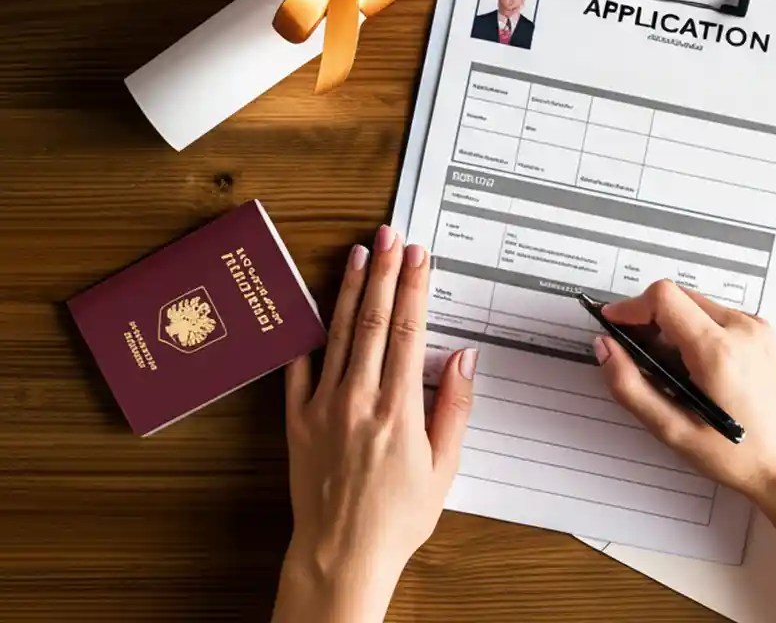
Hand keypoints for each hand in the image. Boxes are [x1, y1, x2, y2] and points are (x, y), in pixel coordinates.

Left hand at [272, 226, 475, 622]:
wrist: (342, 553)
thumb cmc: (398, 518)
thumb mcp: (444, 468)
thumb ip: (455, 408)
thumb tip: (463, 358)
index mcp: (399, 410)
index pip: (407, 332)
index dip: (413, 288)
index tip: (419, 257)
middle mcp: (358, 400)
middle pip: (371, 321)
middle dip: (383, 273)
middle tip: (390, 237)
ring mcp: (323, 407)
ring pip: (336, 334)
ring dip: (348, 289)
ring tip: (358, 254)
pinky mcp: (297, 420)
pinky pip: (299, 367)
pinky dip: (306, 333)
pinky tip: (313, 306)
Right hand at [593, 280, 775, 512]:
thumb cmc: (737, 456)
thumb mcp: (673, 431)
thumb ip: (630, 387)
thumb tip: (605, 348)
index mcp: (717, 350)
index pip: (664, 297)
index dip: (631, 307)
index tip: (614, 324)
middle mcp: (741, 329)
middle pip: (679, 297)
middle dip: (650, 319)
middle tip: (638, 356)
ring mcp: (757, 329)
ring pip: (697, 304)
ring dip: (674, 326)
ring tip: (671, 371)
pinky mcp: (764, 334)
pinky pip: (718, 316)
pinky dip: (697, 331)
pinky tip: (697, 369)